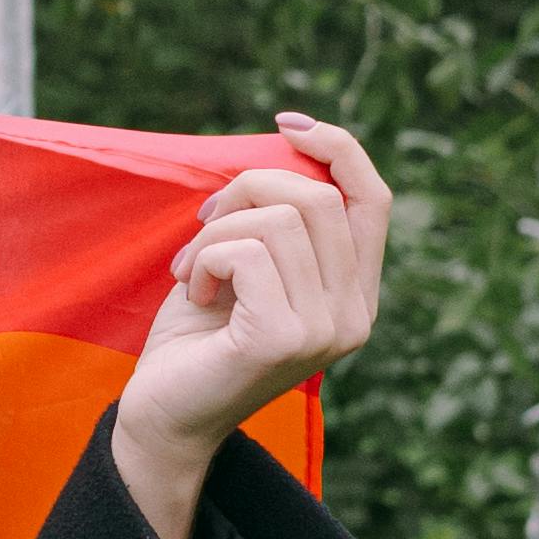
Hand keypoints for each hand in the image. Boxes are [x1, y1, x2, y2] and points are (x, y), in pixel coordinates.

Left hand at [108, 113, 390, 538]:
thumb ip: (280, 220)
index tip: (285, 124)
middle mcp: (356, 315)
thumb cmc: (198, 334)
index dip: (338, 148)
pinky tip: (194, 294)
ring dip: (216, 230)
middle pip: (318, 196)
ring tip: (193, 269)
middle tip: (203, 225)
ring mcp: (327, 331)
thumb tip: (288, 143)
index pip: (374, 199)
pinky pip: (246, 252)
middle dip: (248, 190)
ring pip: (278, 218)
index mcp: (356, 294)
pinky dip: (205, 258)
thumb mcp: (248, 264)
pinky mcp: (284, 338)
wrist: (163, 413)